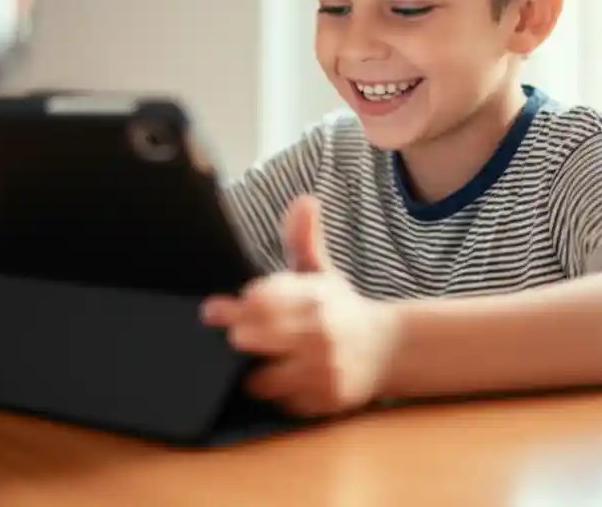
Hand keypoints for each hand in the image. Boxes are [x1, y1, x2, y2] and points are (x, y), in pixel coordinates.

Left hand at [200, 195, 397, 416]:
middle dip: (237, 336)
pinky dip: (274, 394)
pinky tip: (278, 381)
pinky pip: (281, 402)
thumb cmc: (339, 308)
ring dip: (252, 370)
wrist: (387, 349)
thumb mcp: (321, 271)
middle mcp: (320, 332)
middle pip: (253, 336)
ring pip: (262, 377)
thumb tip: (304, 199)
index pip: (260, 299)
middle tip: (233, 335)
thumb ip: (303, 239)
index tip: (213, 310)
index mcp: (315, 296)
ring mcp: (324, 369)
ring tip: (254, 360)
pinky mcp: (326, 400)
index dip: (234, 305)